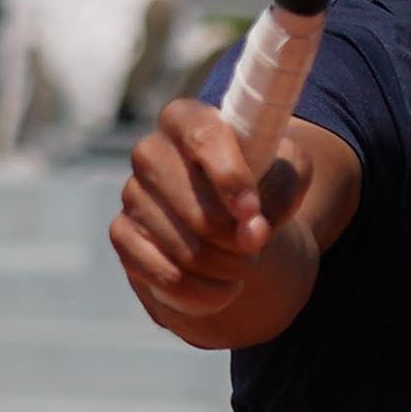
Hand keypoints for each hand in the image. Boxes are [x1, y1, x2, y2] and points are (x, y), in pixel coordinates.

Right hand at [112, 97, 292, 324]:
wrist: (224, 212)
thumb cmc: (258, 180)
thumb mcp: (288, 171)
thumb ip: (283, 188)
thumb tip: (253, 230)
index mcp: (187, 119)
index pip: (203, 139)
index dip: (230, 179)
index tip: (252, 212)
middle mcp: (150, 152)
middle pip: (198, 212)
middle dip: (238, 242)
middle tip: (255, 247)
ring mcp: (131, 194)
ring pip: (187, 251)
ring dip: (228, 269)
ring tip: (243, 265)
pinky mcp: (122, 234)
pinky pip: (167, 276)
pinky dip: (205, 292)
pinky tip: (222, 287)